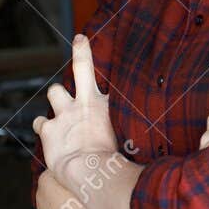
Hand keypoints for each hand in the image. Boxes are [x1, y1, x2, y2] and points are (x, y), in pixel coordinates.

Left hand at [33, 35, 120, 195]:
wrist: (92, 171)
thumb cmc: (115, 159)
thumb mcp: (128, 139)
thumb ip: (132, 130)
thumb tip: (168, 141)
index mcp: (102, 104)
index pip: (92, 70)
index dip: (82, 50)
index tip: (79, 37)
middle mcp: (81, 104)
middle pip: (76, 72)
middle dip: (78, 56)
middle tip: (79, 42)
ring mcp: (63, 116)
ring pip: (54, 93)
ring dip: (57, 98)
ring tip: (61, 107)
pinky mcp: (48, 130)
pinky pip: (40, 123)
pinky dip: (44, 128)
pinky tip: (49, 135)